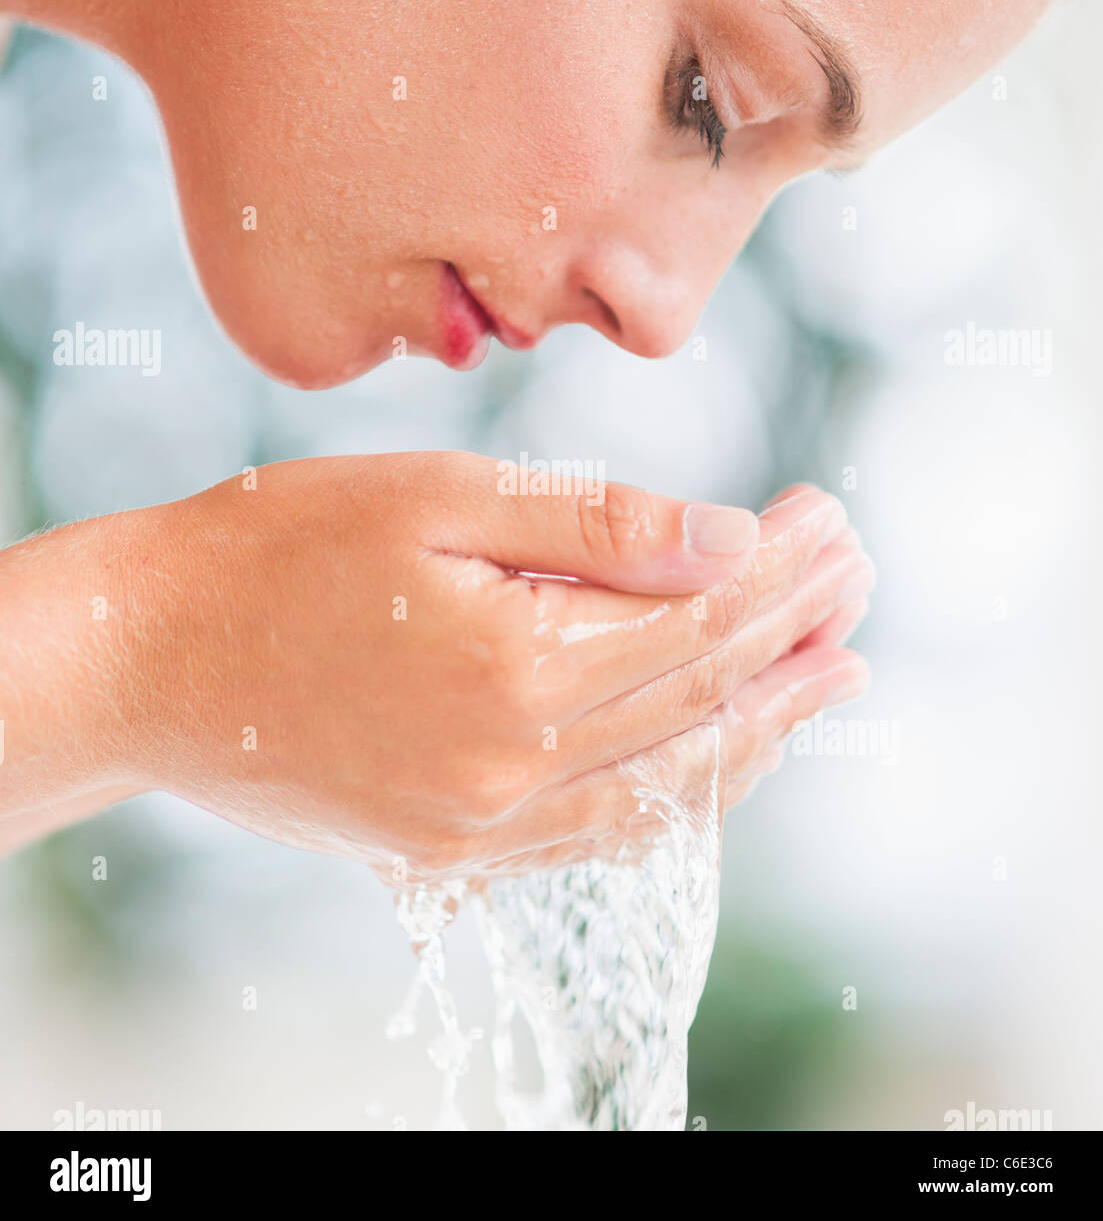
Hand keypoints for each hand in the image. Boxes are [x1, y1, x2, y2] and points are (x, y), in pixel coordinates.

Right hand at [0, 456, 871, 876]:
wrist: (150, 658)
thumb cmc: (278, 552)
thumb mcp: (435, 499)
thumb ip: (591, 525)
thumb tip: (727, 540)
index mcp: (513, 667)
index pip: (694, 622)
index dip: (776, 576)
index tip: (829, 525)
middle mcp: (510, 768)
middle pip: (696, 701)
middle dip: (788, 637)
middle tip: (856, 584)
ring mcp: (481, 825)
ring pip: (664, 784)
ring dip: (760, 726)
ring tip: (833, 679)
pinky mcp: (448, 850)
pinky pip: (600, 834)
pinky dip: (676, 792)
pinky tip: (721, 758)